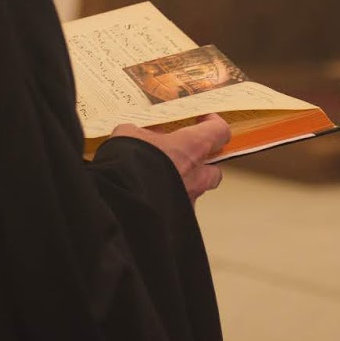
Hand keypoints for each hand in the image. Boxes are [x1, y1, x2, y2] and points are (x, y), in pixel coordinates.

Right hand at [109, 114, 231, 202]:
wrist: (120, 199)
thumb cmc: (131, 164)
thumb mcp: (130, 134)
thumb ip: (140, 133)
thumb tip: (139, 134)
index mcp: (192, 147)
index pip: (219, 131)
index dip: (213, 124)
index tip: (205, 121)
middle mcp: (197, 175)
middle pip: (214, 170)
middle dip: (203, 166)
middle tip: (188, 158)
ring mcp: (189, 199)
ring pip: (197, 193)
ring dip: (186, 186)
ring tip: (166, 181)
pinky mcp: (177, 219)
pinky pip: (180, 210)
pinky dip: (171, 204)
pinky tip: (154, 199)